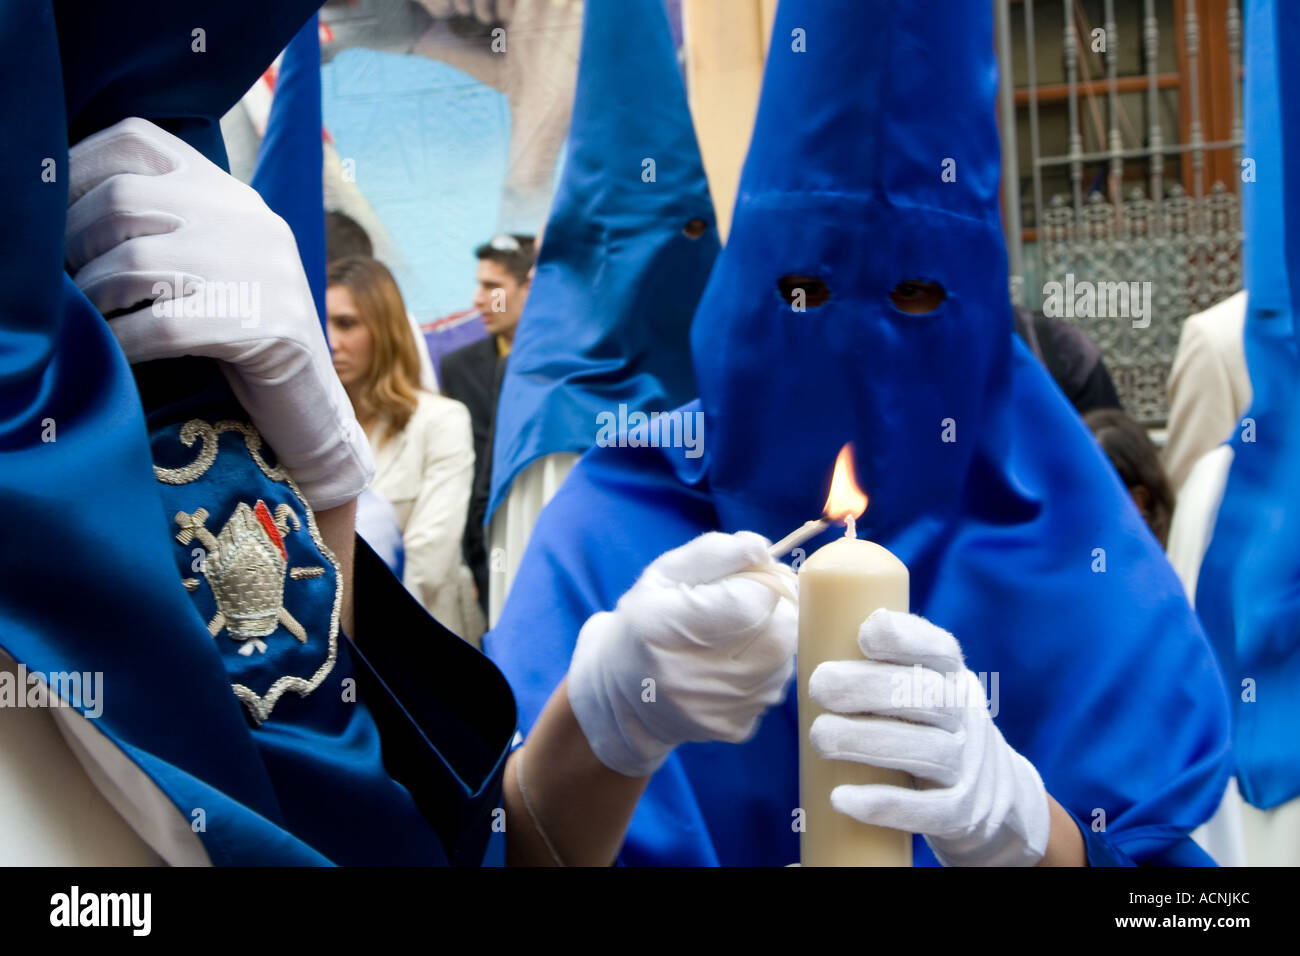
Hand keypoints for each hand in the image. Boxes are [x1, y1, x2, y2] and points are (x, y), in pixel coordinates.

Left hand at [65, 117, 371, 511]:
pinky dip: (122, 342)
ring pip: (133, 260)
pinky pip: (159, 327)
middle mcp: (249, 220)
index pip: (139, 141)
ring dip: (94, 295)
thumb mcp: (216, 259)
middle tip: (70, 280)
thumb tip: (64, 209)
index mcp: (233, 195)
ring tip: (92, 318)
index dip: (78, 166)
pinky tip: (117, 353)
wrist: (313, 403)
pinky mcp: (262, 326)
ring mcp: (260, 270)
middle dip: (74, 242)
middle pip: (123, 198)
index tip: (57, 209)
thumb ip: (167, 222)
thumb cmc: (244, 335)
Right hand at [567, 531, 797, 777]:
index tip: (749, 576)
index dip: (761, 581)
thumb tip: (762, 549)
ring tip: (736, 636)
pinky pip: (775, 687)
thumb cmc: (647, 622)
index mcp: (663, 627)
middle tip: (750, 604)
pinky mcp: (735, 729)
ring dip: (773, 639)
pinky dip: (765, 670)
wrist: (624, 697)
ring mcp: (714, 710)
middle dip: (776, 609)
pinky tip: (731, 667)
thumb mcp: (664, 575)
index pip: (750, 601)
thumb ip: (713, 553)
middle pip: (779, 634)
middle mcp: (688, 675)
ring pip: (784, 660)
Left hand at [808, 609, 1049, 865]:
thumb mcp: (923, 686)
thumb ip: (879, 663)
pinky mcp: (960, 813)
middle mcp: (966, 716)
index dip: (906, 639)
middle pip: (927, 696)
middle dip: (868, 687)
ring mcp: (967, 767)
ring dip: (866, 742)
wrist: (994, 798)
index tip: (864, 633)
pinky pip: (926, 811)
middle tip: (818, 686)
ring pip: (926, 751)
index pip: (941, 649)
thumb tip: (805, 634)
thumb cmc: (929, 727)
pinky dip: (883, 805)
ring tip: (819, 737)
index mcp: (952, 676)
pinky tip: (841, 798)